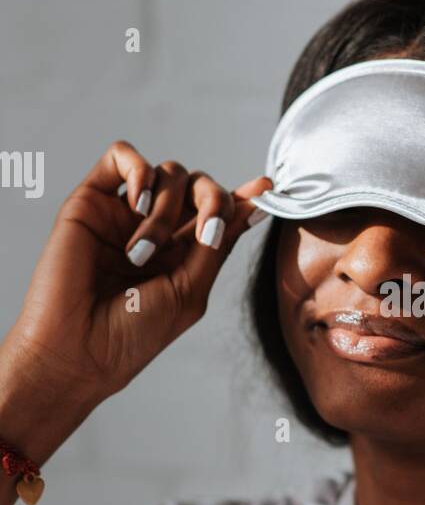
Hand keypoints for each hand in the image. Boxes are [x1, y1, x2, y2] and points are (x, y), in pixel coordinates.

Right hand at [5, 140, 271, 415]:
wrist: (77, 348)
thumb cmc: (132, 333)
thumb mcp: (190, 290)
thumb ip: (218, 246)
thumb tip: (252, 208)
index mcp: (184, 254)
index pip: (218, 214)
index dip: (244, 197)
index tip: (267, 187)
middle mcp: (156, 229)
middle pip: (200, 185)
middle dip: (213, 200)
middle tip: (206, 232)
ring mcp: (124, 213)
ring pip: (168, 172)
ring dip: (166, 210)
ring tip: (141, 253)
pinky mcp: (92, 200)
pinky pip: (122, 156)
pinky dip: (139, 171)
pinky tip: (136, 204)